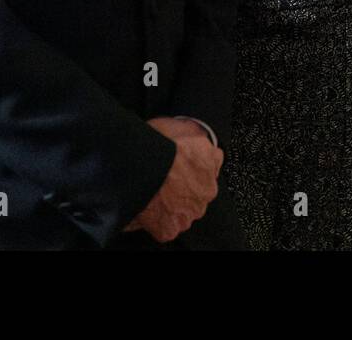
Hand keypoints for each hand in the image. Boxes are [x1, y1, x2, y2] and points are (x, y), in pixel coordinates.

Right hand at [123, 119, 222, 241]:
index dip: (193, 163)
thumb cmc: (159, 142)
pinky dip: (157, 220)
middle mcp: (206, 190)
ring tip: (152, 193)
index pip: (210, 164)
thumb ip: (196, 133)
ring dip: (172, 205)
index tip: (181, 162)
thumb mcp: (183, 124)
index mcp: (210, 161)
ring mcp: (189, 212)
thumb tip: (199, 136)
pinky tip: (146, 208)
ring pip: (183, 210)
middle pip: (197, 190)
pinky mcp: (171, 228)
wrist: (141, 166)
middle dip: (184, 187)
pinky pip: (165, 227)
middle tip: (164, 179)